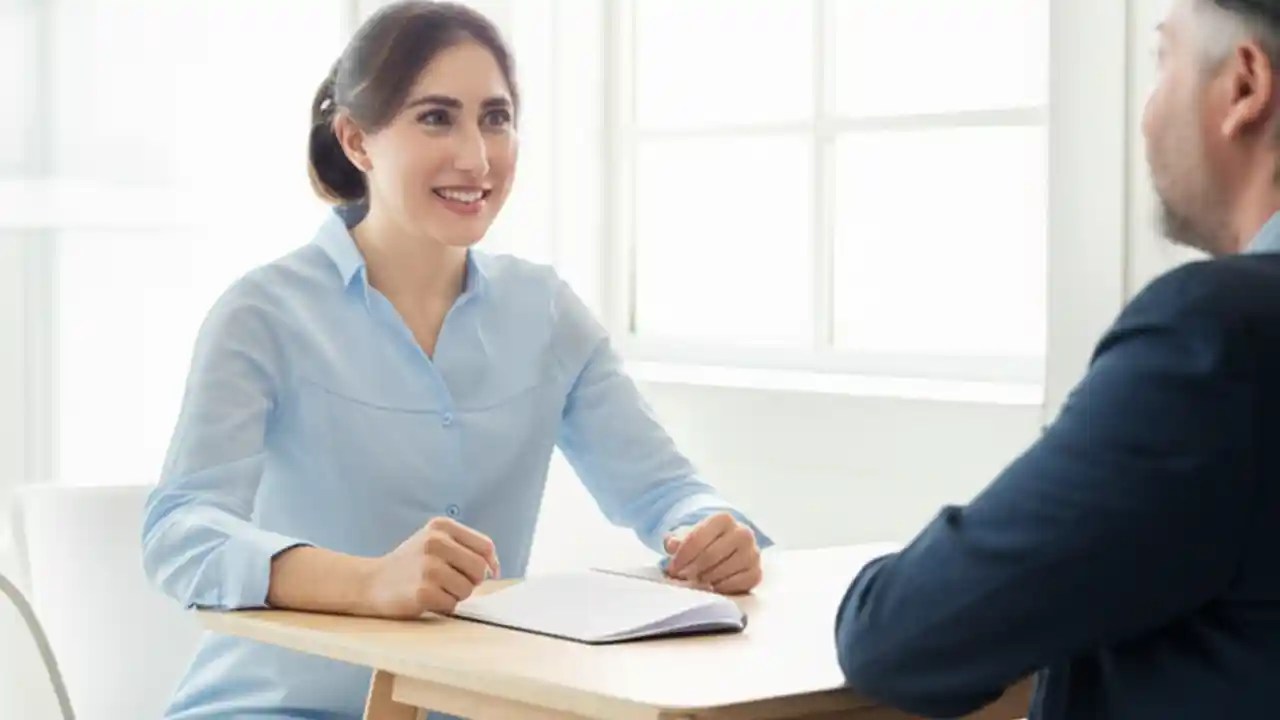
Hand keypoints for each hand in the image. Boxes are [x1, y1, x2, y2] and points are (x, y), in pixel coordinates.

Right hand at [363, 517, 499, 617]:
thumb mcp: (434, 542)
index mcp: (441, 527)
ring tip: (436, 589)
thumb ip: (465, 548)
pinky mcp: (422, 591)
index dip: (491, 563)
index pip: (485, 546)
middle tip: (453, 583)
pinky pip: (452, 604)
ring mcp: (428, 567)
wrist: (370, 582)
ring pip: (467, 589)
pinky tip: (426, 598)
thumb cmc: (410, 564)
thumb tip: (494, 568)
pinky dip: (443, 606)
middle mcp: (435, 543)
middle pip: (479, 569)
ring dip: (456, 595)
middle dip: (472, 581)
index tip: (489, 573)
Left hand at [663, 512, 762, 594]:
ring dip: (706, 579)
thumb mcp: (689, 536)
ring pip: (724, 571)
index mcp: (723, 519)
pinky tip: (713, 586)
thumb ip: (677, 540)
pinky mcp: (757, 572)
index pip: (697, 539)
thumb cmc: (705, 543)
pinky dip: (722, 588)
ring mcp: (753, 553)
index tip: (672, 568)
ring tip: (695, 582)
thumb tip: (672, 544)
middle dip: (692, 569)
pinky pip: (738, 584)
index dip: (682, 556)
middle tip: (681, 578)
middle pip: (710, 556)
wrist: (727, 549)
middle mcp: (743, 533)